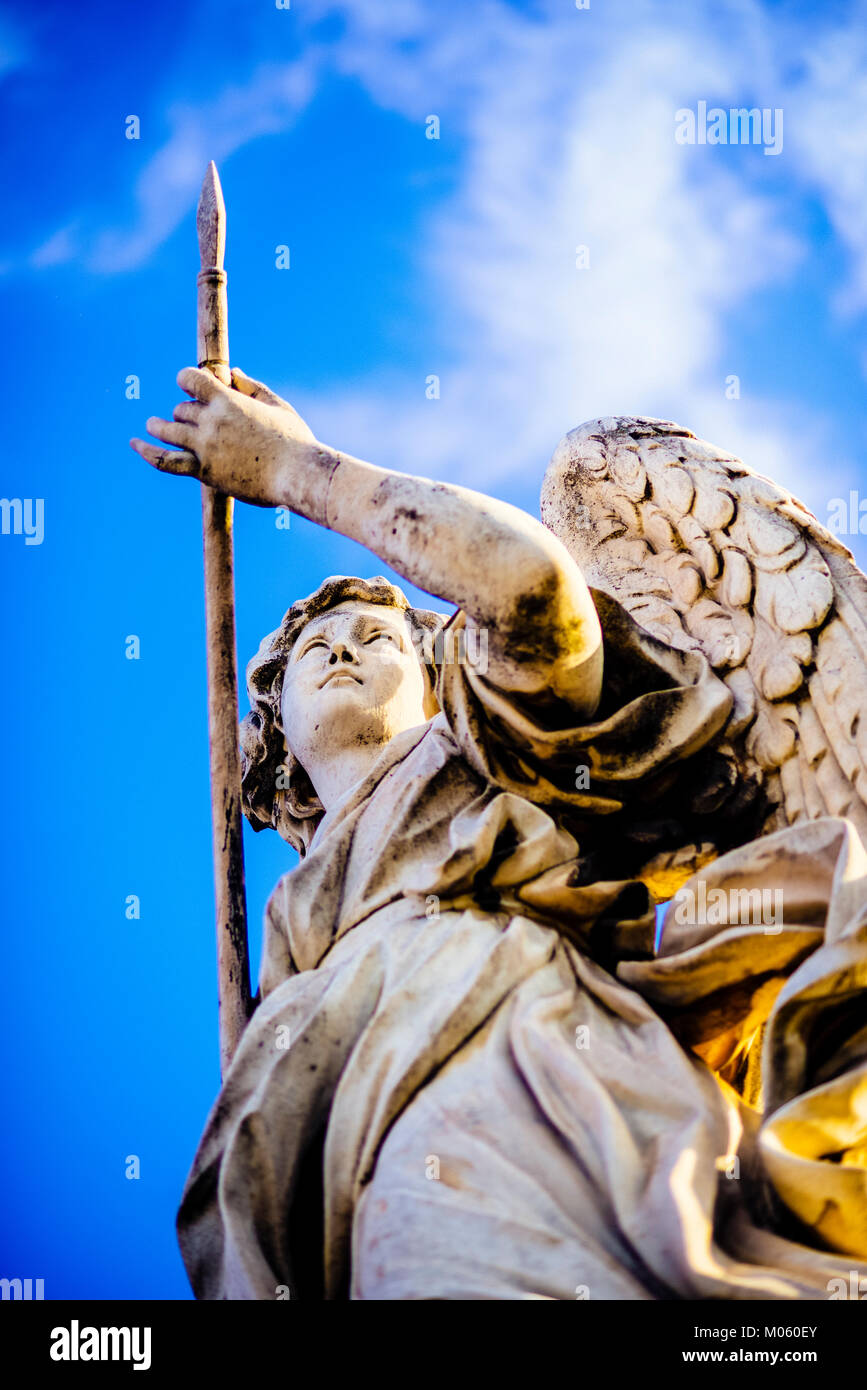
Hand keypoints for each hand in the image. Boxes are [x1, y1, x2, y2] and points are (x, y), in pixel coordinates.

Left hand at [130, 366, 317, 507]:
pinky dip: (146, 451)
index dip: (185, 381)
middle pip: (181, 410)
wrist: (297, 474)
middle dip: (185, 413)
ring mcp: (205, 446)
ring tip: (151, 425)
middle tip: (194, 422)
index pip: (191, 380)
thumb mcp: (276, 405)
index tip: (186, 386)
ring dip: (156, 426)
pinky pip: (165, 460)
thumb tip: (233, 372)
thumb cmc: (294, 440)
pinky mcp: (204, 471)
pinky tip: (134, 444)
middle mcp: (211, 420)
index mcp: (228, 400)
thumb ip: (252, 387)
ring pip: (167, 430)